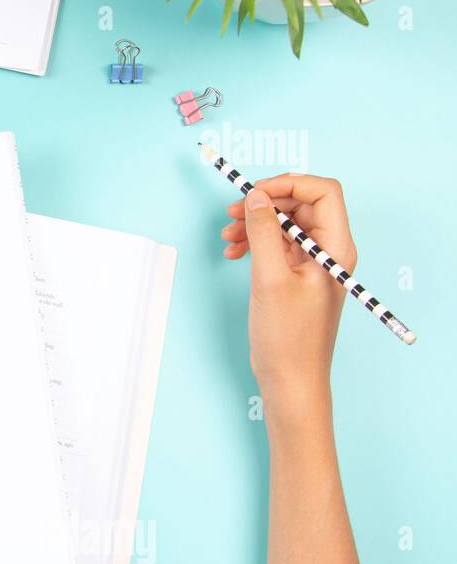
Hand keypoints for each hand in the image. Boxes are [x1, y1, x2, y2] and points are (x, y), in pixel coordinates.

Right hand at [220, 174, 355, 403]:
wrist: (291, 379)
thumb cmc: (288, 338)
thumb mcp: (269, 279)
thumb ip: (263, 233)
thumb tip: (256, 197)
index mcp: (335, 248)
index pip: (322, 192)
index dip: (288, 184)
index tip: (254, 192)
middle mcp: (329, 251)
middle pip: (302, 204)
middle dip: (266, 203)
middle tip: (233, 213)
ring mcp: (313, 264)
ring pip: (286, 224)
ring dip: (256, 223)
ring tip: (228, 236)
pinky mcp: (298, 276)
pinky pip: (278, 245)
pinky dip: (256, 243)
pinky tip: (234, 253)